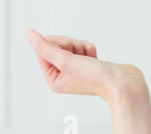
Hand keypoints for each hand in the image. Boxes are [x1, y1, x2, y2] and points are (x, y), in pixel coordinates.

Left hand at [25, 28, 141, 100]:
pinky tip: (96, 60)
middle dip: (71, 45)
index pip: (43, 49)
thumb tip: (29, 34)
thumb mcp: (64, 61)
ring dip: (82, 47)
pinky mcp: (86, 63)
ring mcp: (74, 69)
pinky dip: (91, 50)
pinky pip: (83, 46)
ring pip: (71, 43)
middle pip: (57, 44)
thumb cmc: (94, 78)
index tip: (68, 55)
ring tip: (90, 61)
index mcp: (53, 80)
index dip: (57, 45)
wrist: (120, 82)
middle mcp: (62, 75)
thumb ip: (44, 47)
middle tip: (81, 59)